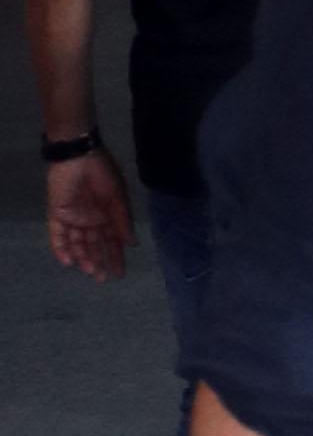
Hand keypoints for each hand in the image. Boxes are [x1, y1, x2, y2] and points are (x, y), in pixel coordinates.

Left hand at [45, 151, 130, 282]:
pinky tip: (68, 261)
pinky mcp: (57, 214)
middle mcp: (90, 219)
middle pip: (93, 245)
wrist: (79, 156)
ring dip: (82, 257)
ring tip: (89, 271)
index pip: (111, 240)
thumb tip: (132, 243)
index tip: (119, 274)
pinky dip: (61, 248)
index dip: (115, 256)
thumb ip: (123, 221)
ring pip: (76, 243)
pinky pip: (58, 234)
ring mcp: (73, 217)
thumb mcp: (119, 198)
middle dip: (98, 261)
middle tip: (102, 278)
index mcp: (107, 215)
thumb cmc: (103, 174)